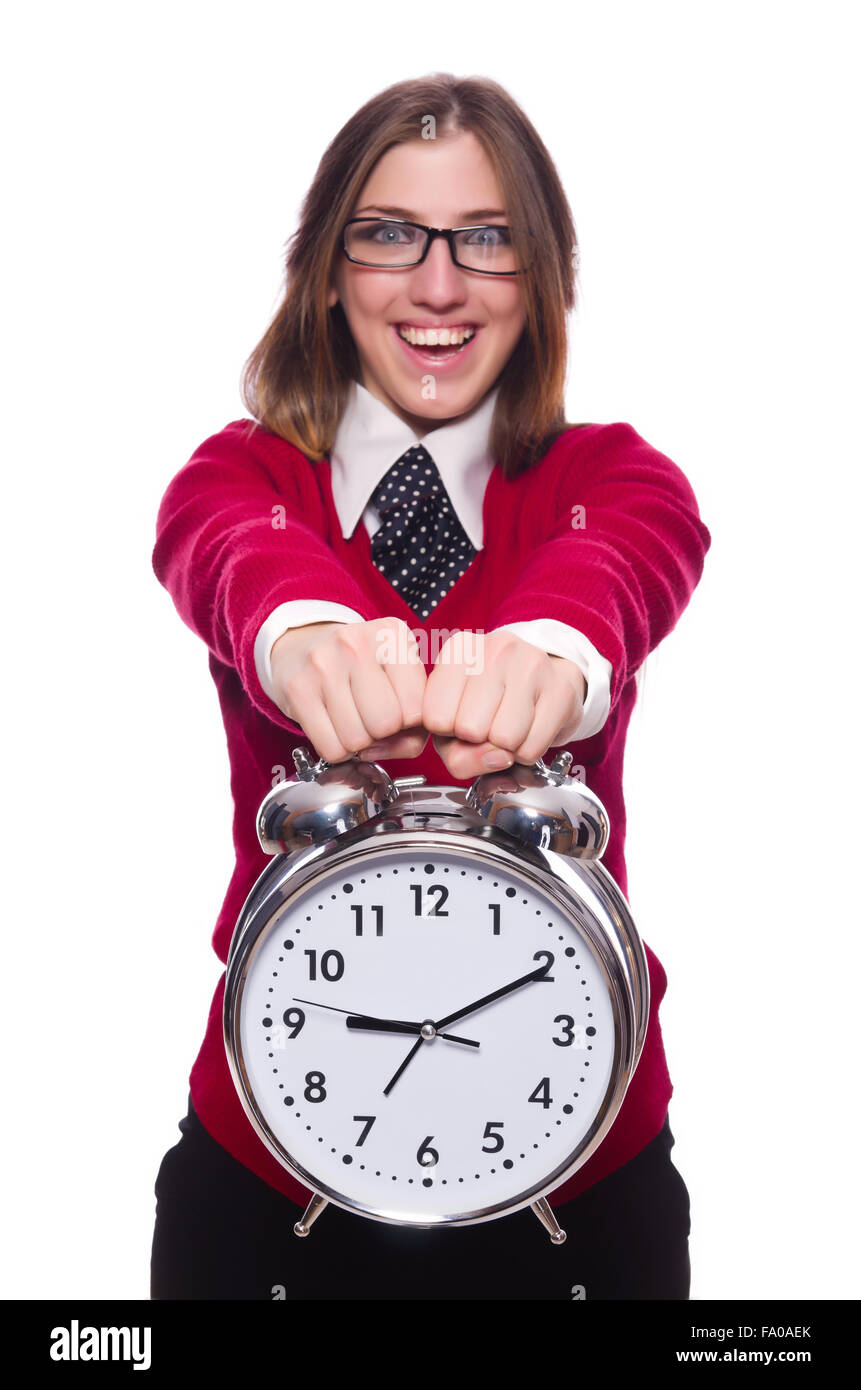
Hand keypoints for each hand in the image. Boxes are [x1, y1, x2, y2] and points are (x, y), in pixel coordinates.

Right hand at [270, 618, 429, 764]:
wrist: (304, 644)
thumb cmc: (363, 667)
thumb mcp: (401, 678)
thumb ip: (416, 721)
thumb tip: (388, 749)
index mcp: (393, 635)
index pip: (416, 710)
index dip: (410, 722)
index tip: (398, 709)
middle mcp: (356, 643)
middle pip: (385, 725)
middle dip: (383, 733)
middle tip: (373, 717)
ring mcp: (323, 664)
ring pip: (356, 740)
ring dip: (359, 742)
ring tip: (353, 719)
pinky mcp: (298, 688)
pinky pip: (330, 748)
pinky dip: (337, 749)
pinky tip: (335, 727)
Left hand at [421, 630, 587, 779]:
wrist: (548, 679)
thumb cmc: (492, 701)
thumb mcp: (456, 722)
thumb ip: (457, 754)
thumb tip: (497, 758)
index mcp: (459, 649)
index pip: (434, 718)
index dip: (447, 732)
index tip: (460, 718)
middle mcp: (494, 648)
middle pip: (470, 729)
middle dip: (477, 741)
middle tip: (488, 726)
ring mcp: (531, 664)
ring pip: (504, 740)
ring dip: (505, 749)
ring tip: (509, 727)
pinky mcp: (561, 689)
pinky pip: (533, 747)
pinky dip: (528, 752)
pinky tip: (529, 730)